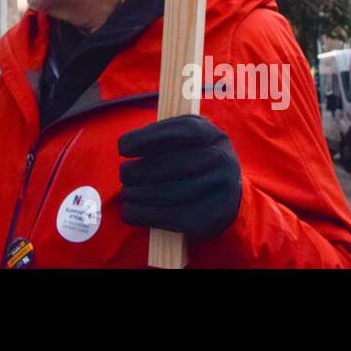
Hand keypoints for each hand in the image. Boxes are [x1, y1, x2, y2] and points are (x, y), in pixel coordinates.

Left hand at [118, 114, 241, 239]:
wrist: (228, 193)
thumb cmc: (193, 158)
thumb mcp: (185, 139)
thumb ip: (162, 135)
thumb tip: (126, 145)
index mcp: (211, 134)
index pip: (181, 132)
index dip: (148, 138)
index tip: (122, 146)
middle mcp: (221, 160)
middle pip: (176, 165)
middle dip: (141, 170)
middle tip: (123, 173)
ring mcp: (220, 190)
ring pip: (172, 193)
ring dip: (140, 194)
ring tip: (125, 192)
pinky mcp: (212, 219)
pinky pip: (173, 218)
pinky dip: (144, 214)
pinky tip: (129, 211)